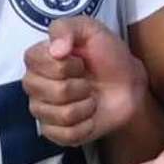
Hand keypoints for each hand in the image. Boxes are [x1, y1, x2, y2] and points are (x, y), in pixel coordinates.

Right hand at [22, 16, 147, 147]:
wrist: (128, 84)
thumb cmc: (107, 55)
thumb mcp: (90, 29)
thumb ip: (67, 28)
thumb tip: (56, 50)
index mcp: (37, 60)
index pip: (36, 63)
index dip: (65, 64)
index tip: (80, 61)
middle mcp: (34, 86)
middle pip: (51, 91)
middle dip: (79, 86)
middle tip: (88, 81)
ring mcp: (43, 111)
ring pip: (60, 115)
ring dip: (85, 106)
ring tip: (91, 97)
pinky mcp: (55, 133)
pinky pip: (66, 135)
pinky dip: (86, 126)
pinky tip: (90, 116)